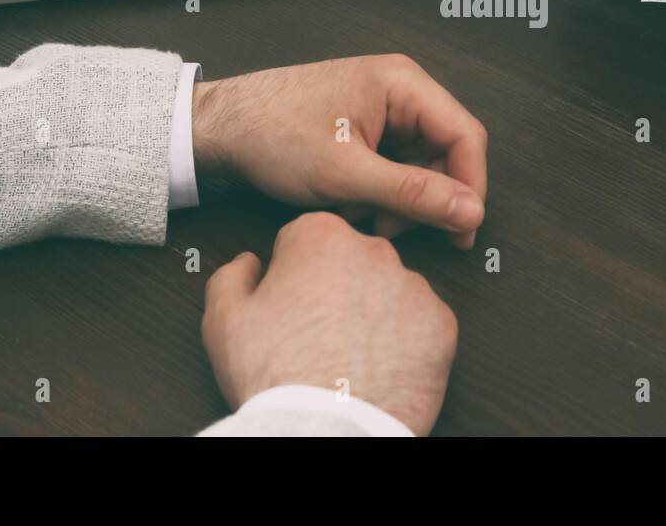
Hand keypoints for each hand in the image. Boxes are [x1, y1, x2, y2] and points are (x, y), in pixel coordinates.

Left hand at [192, 54, 486, 247]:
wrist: (218, 130)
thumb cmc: (270, 134)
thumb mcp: (347, 174)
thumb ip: (414, 194)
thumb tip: (469, 212)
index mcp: (403, 84)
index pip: (465, 135)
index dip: (469, 187)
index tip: (461, 229)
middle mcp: (399, 92)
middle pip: (445, 155)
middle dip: (422, 200)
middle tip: (393, 229)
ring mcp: (382, 112)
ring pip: (419, 169)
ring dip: (396, 202)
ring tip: (359, 217)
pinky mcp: (365, 131)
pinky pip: (393, 170)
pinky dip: (377, 196)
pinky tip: (348, 206)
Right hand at [202, 212, 457, 434]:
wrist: (326, 428)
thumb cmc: (278, 376)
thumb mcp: (224, 319)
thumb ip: (232, 275)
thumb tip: (248, 264)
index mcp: (320, 237)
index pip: (306, 238)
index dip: (294, 272)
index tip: (292, 300)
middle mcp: (372, 251)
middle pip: (352, 259)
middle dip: (338, 286)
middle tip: (318, 331)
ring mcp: (412, 286)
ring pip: (390, 290)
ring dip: (375, 312)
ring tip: (349, 354)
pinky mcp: (441, 324)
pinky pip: (422, 324)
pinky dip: (406, 341)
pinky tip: (380, 365)